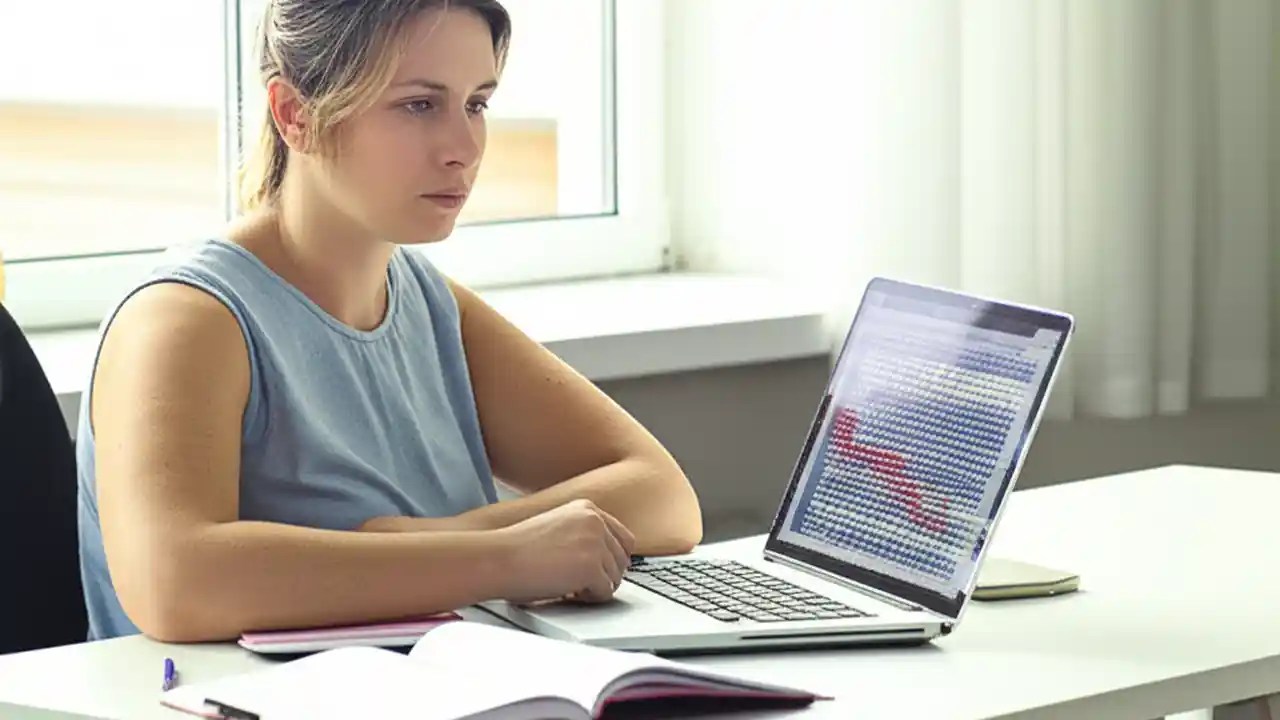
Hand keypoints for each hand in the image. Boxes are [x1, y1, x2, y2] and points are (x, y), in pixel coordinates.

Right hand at [496, 499, 635, 604]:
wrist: (497, 559)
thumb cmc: (517, 550)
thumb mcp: (558, 529)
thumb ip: (584, 536)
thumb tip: (608, 559)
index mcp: (587, 508)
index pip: (624, 539)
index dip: (610, 561)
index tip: (597, 571)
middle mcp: (595, 520)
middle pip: (623, 560)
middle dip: (604, 575)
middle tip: (579, 583)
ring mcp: (595, 542)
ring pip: (616, 578)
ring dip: (595, 587)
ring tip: (568, 586)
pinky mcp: (590, 566)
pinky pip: (605, 592)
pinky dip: (589, 598)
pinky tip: (568, 592)